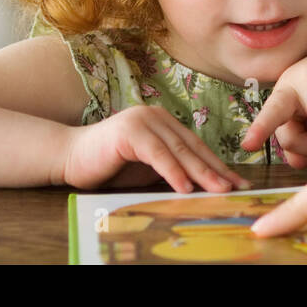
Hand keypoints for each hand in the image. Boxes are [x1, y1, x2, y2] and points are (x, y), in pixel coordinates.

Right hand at [60, 106, 250, 192]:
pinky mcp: (130, 132)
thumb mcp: (147, 169)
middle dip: (216, 170)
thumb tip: (203, 187)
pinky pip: (157, 154)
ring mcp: (143, 121)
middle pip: (192, 147)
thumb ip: (171, 169)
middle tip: (236, 188)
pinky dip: (173, 171)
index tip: (237, 183)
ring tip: (219, 190)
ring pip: (179, 150)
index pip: (196, 146)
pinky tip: (185, 187)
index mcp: (164, 123)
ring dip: (201, 172)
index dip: (217, 165)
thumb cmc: (108, 165)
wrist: (69, 157)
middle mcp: (157, 117)